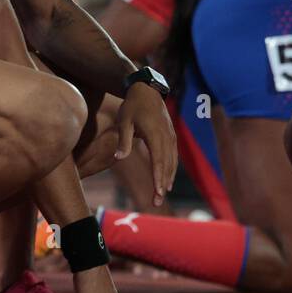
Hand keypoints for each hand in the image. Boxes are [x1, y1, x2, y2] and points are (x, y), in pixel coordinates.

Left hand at [115, 82, 176, 205]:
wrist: (146, 90)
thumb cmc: (132, 106)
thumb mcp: (124, 121)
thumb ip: (123, 140)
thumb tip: (118, 158)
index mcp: (155, 134)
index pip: (158, 161)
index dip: (158, 178)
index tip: (158, 193)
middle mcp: (166, 136)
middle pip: (167, 165)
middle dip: (163, 184)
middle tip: (157, 202)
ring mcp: (171, 136)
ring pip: (172, 162)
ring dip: (168, 179)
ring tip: (162, 194)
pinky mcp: (171, 136)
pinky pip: (173, 156)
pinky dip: (171, 169)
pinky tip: (168, 179)